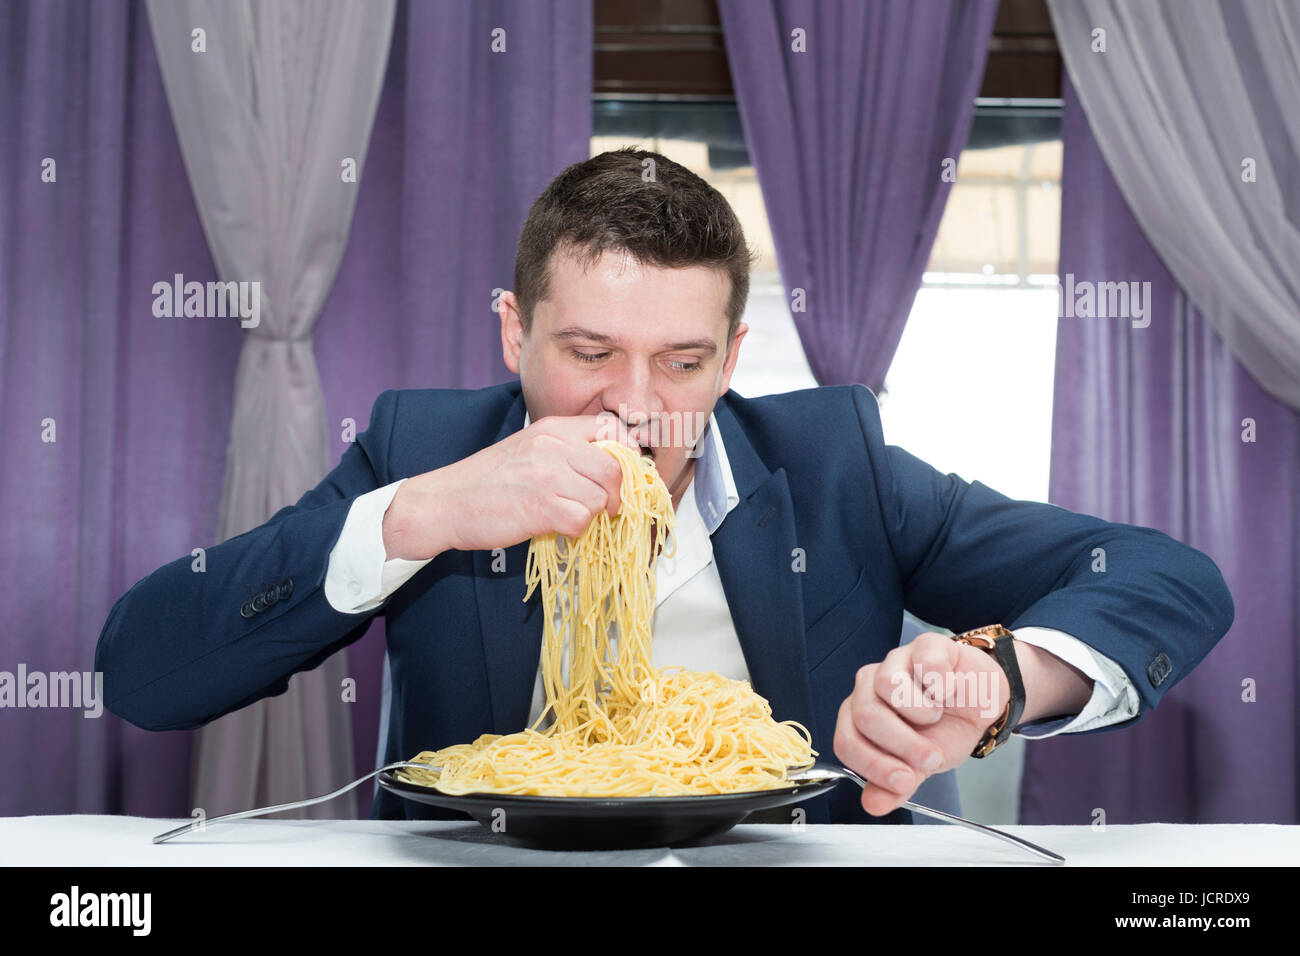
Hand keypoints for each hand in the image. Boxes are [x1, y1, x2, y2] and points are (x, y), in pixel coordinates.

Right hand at [382, 413, 643, 559]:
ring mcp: (547, 475)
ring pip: (602, 497)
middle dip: (618, 493)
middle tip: (605, 507)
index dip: (628, 454)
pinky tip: (554, 527)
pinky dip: (574, 530)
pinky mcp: (540, 506)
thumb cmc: (489, 480)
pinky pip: (582, 521)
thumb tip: (617, 468)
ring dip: (592, 514)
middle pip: (616, 467)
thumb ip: (569, 450)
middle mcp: (553, 445)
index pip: (613, 429)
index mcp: (553, 427)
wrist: (444, 503)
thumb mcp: (530, 448)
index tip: (621, 476)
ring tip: (567, 515)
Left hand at [832, 632, 1011, 816]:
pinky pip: (924, 664)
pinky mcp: (924, 645)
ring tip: (936, 716)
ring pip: (889, 686)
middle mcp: (869, 686)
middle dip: (904, 745)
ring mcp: (895, 660)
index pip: (846, 742)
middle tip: (932, 756)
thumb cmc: (945, 729)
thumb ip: (896, 785)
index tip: (905, 780)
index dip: (874, 766)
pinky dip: (942, 686)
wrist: (982, 704)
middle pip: (866, 716)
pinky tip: (949, 692)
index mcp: (860, 716)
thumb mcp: (921, 766)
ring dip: (921, 712)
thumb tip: (873, 805)